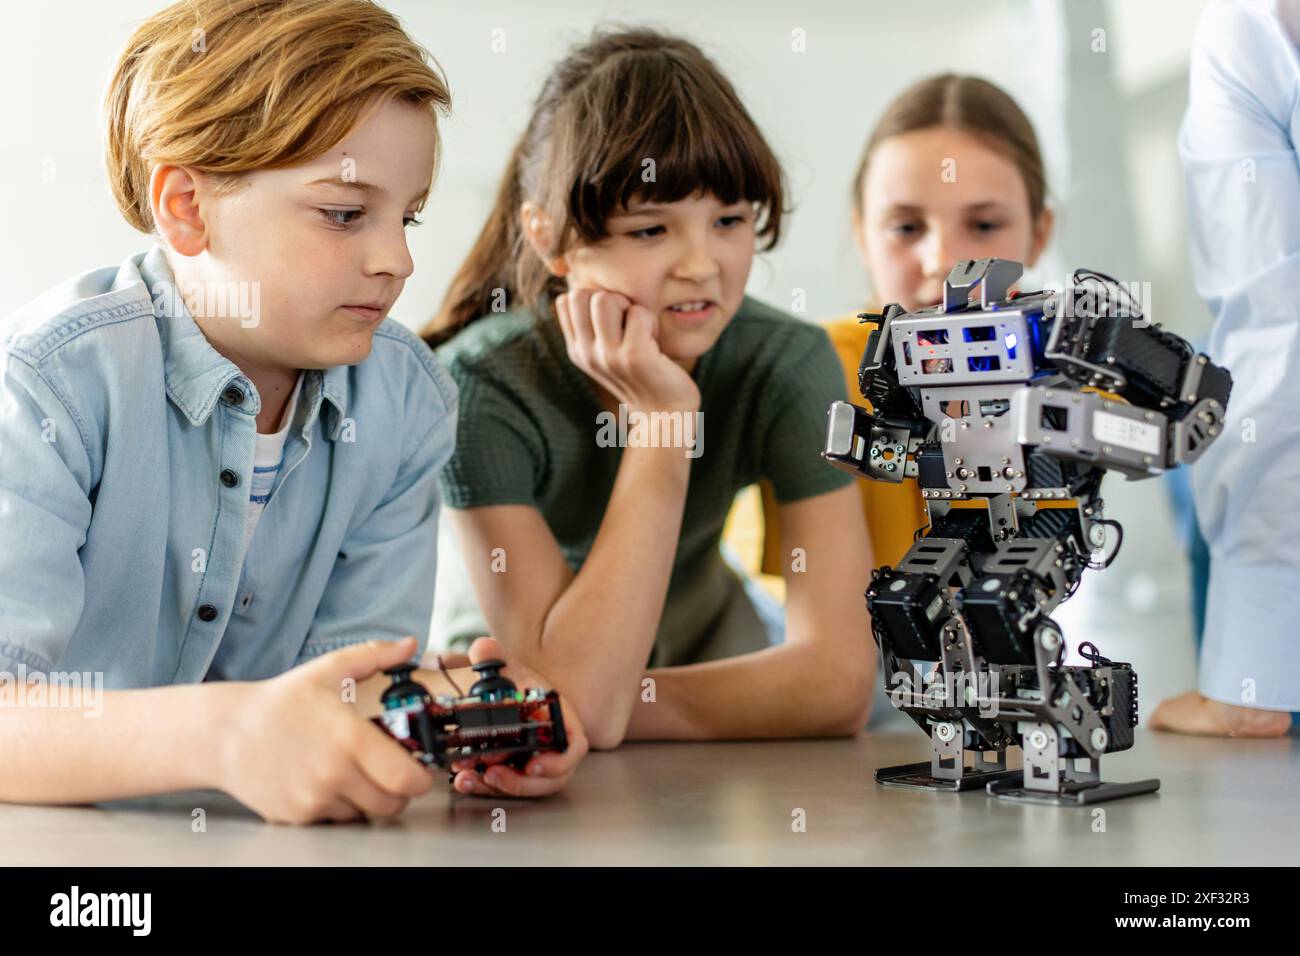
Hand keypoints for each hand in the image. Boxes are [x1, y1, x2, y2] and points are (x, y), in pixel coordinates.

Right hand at [214, 637, 434, 823]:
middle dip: (399, 792)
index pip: (405, 779)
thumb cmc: (282, 700)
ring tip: (355, 772)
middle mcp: (333, 775)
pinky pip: (335, 819)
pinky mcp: (296, 817)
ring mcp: (313, 800)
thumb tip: (410, 644)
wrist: (225, 734)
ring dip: (368, 798)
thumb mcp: (329, 669)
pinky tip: (328, 781)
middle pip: (391, 804)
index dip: (420, 778)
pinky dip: (340, 806)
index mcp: (349, 739)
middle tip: (392, 773)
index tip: (419, 768)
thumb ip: (375, 656)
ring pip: (364, 813)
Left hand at [449, 637, 588, 797]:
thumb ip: (492, 657)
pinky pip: (504, 787)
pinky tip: (463, 779)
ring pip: (526, 787)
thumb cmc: (510, 682)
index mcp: (559, 719)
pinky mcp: (512, 772)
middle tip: (494, 775)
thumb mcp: (503, 668)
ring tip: (472, 778)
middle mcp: (551, 744)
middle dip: (522, 782)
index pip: (573, 746)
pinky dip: (483, 786)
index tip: (533, 764)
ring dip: (500, 787)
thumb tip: (485, 649)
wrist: (490, 696)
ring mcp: (532, 761)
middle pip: (550, 776)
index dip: (558, 760)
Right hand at [555, 288, 699, 413]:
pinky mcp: (634, 356)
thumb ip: (593, 327)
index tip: (613, 321)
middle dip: (611, 299)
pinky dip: (650, 321)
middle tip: (629, 324)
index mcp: (577, 351)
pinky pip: (639, 312)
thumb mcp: (607, 354)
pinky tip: (654, 342)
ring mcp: (608, 357)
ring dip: (630, 308)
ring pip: (605, 299)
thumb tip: (582, 286)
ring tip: (641, 331)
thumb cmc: (642, 377)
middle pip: (583, 295)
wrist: (664, 417)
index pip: (566, 301)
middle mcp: (586, 354)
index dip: (593, 300)